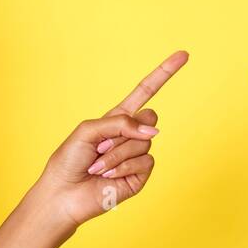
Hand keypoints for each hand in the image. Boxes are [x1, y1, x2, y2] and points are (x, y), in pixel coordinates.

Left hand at [35, 50, 188, 228]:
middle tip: (100, 146)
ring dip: (116, 153)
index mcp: (116, 119)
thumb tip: (152, 132)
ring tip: (98, 164)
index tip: (183, 54)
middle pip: (150, 118)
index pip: (145, 93)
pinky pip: (145, 160)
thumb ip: (119, 122)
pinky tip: (107, 175)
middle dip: (124, 130)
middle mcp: (130, 135)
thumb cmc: (68, 160)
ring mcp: (138, 155)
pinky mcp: (141, 174)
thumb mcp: (88, 130)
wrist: (63, 193)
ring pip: (144, 142)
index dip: (163, 74)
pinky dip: (122, 166)